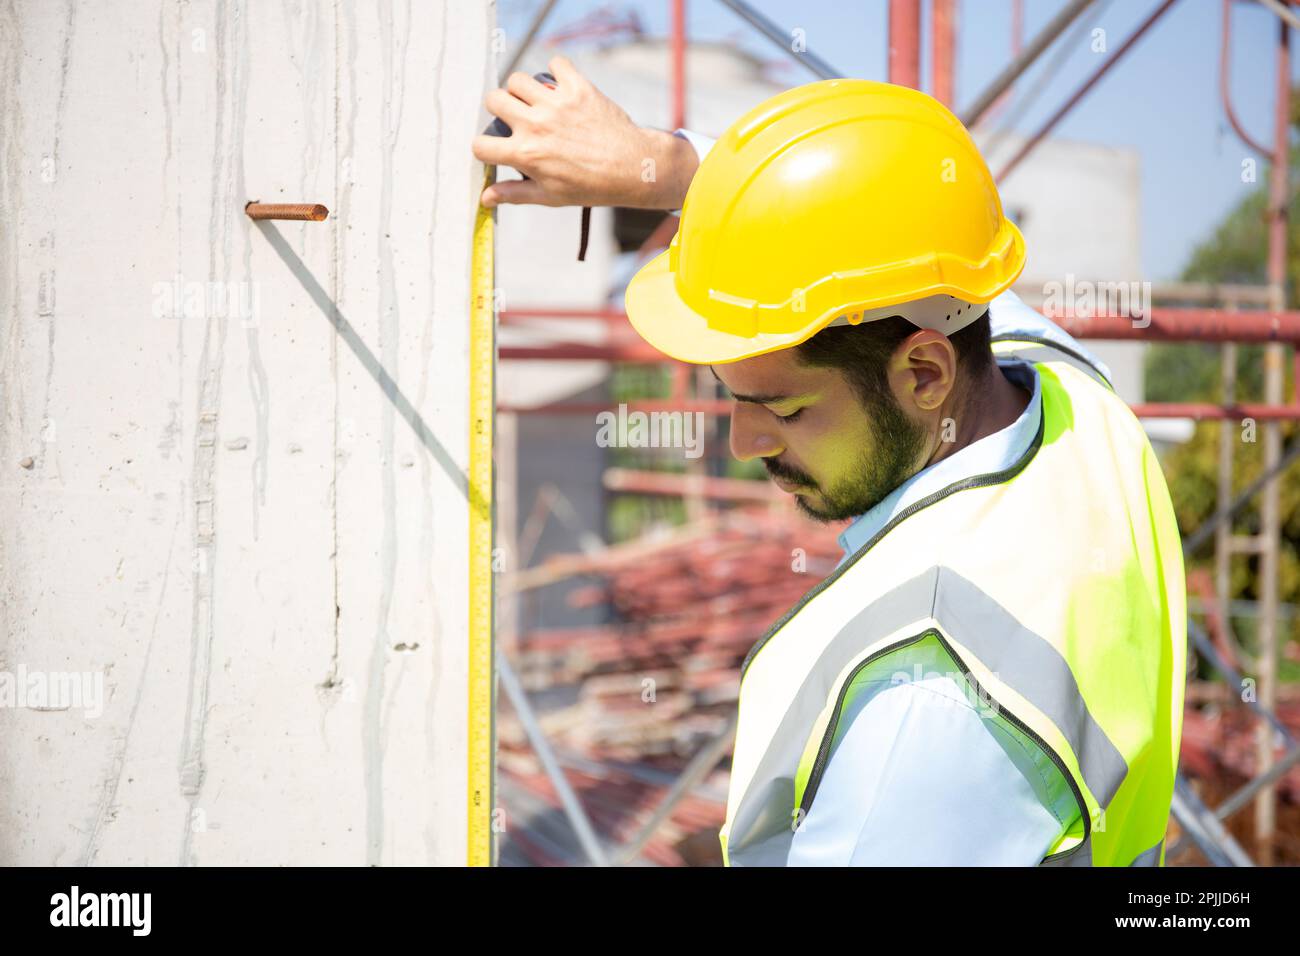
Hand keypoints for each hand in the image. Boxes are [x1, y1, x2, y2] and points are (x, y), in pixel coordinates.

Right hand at [472, 56, 698, 209]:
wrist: (630, 167)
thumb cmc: (591, 185)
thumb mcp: (549, 196)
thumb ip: (514, 193)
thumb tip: (486, 198)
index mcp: (526, 154)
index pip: (482, 145)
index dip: (485, 148)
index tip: (496, 148)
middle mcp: (536, 125)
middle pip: (494, 100)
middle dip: (500, 109)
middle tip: (515, 117)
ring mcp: (556, 104)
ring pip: (519, 79)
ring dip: (523, 89)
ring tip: (536, 101)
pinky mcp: (577, 88)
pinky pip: (556, 63)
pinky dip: (556, 70)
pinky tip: (560, 85)